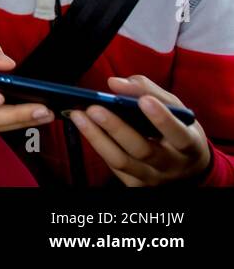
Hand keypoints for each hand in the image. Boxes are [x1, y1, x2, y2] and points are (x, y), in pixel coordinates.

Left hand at [67, 75, 210, 186]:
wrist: (186, 167)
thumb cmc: (178, 129)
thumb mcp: (174, 108)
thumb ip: (147, 90)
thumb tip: (115, 83)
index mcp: (190, 145)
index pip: (179, 135)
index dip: (163, 119)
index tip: (144, 101)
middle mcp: (172, 166)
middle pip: (143, 150)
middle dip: (116, 128)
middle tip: (94, 108)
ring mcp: (153, 178)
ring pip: (121, 161)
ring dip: (96, 137)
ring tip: (79, 116)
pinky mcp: (135, 185)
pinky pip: (113, 167)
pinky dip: (98, 145)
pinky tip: (87, 129)